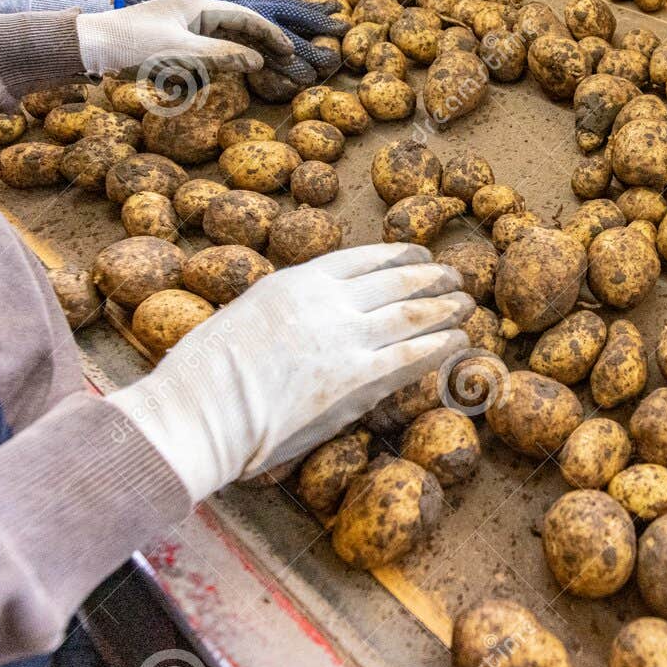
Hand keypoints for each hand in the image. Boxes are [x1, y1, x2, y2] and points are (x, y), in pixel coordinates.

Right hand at [107, 245, 472, 501]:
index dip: (397, 255)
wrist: (200, 412)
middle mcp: (327, 302)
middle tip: (455, 277)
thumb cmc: (204, 374)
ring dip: (445, 307)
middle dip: (430, 276)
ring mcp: (345, 339)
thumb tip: (308, 318)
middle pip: (395, 281)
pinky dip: (441, 345)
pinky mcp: (357, 381)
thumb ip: (285, 311)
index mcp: (296, 281)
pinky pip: (412, 356)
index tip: (417, 254)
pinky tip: (459, 341)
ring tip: (467, 304)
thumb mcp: (245, 316)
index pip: (362, 258)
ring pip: (412, 314)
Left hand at [121, 0, 345, 86]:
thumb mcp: (182, 52)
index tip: (288, 51)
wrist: (89, 47)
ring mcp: (179, 27)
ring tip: (230, 75)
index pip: (244, 17)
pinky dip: (201, 70)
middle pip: (234, 29)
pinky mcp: (168, 44)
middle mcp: (191, 12)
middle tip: (281, 63)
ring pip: (215, 47)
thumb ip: (223, 56)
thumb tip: (259, 61)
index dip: (270, 34)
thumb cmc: (133, 44)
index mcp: (197, 5)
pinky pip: (196, 57)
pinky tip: (191, 83)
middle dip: (254, 47)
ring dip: (221, 64)